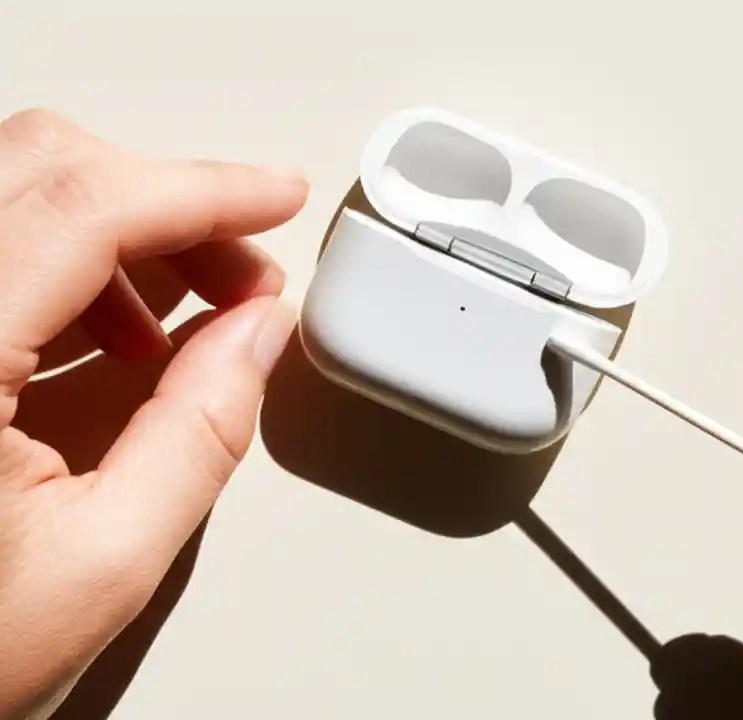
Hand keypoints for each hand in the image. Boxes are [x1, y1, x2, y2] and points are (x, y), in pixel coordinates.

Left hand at [0, 109, 307, 717]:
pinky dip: (71, 258)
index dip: (202, 191)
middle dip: (168, 202)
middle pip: (42, 168)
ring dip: (122, 227)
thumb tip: (258, 330)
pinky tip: (115, 329)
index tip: (279, 198)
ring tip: (189, 312)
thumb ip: (197, 432)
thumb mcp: (102, 561)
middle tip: (245, 270)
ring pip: (14, 188)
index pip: (82, 211)